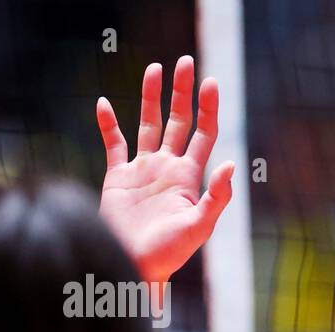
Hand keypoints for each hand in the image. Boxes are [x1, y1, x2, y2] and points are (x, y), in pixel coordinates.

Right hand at [96, 57, 235, 282]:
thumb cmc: (169, 253)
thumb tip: (230, 164)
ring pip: (148, 125)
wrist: (135, 266)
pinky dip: (108, 124)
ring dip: (150, 97)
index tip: (211, 82)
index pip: (203, 134)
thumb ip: (216, 197)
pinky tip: (103, 103)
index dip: (208, 108)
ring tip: (154, 68)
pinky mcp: (117, 178)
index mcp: (188, 177)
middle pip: (178, 121)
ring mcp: (143, 171)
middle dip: (182, 93)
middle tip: (186, 62)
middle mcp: (167, 168)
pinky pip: (113, 144)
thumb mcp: (199, 227)